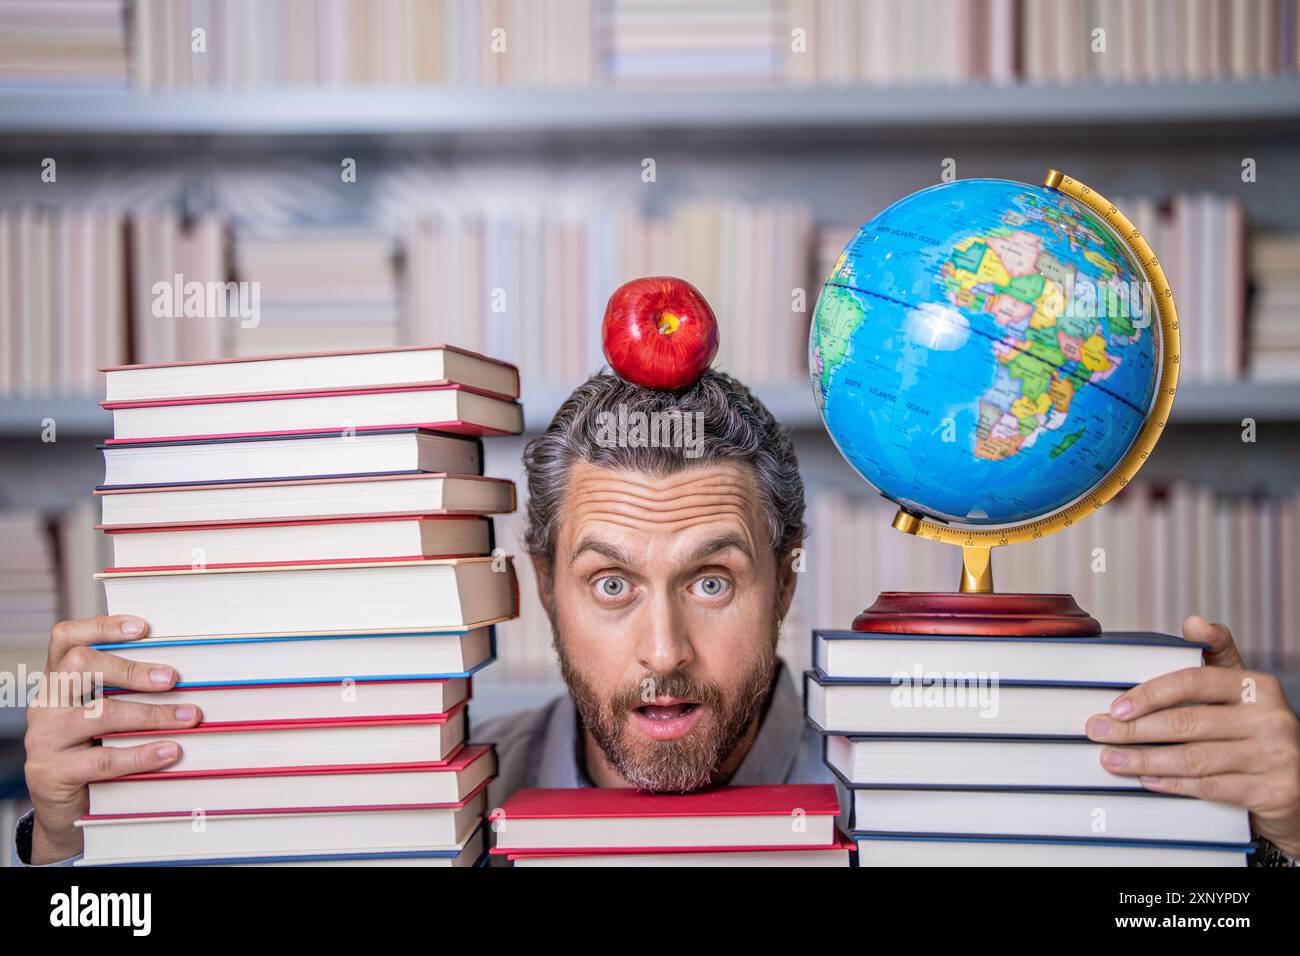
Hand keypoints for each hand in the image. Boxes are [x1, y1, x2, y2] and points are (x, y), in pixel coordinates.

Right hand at [23, 614, 201, 864]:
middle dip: (132, 670)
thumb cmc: (94, 751)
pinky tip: (170, 751)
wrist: (64, 810)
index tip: (144, 627)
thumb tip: (183, 668)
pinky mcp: (50, 772)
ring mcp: (42, 737)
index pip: (67, 638)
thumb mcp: (104, 716)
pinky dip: (142, 754)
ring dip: (151, 714)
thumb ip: (124, 690)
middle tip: (172, 678)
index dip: (102, 627)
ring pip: (99, 713)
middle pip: (80, 667)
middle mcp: (44, 703)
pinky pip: (102, 759)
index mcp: (57, 681)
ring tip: (189, 716)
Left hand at [1086, 616, 1299, 857]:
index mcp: (1257, 687)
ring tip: (1111, 759)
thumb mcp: (1242, 692)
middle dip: (1134, 729)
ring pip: (1193, 758)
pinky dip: (1174, 784)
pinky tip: (1148, 779)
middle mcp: (1271, 719)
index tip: (1115, 706)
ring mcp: (1276, 756)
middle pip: (1187, 722)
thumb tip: (1194, 622)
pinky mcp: (1275, 791)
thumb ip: (1217, 657)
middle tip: (1099, 731)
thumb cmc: (1258, 733)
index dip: (1149, 694)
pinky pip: (1211, 787)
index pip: (1193, 682)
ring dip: (1144, 759)